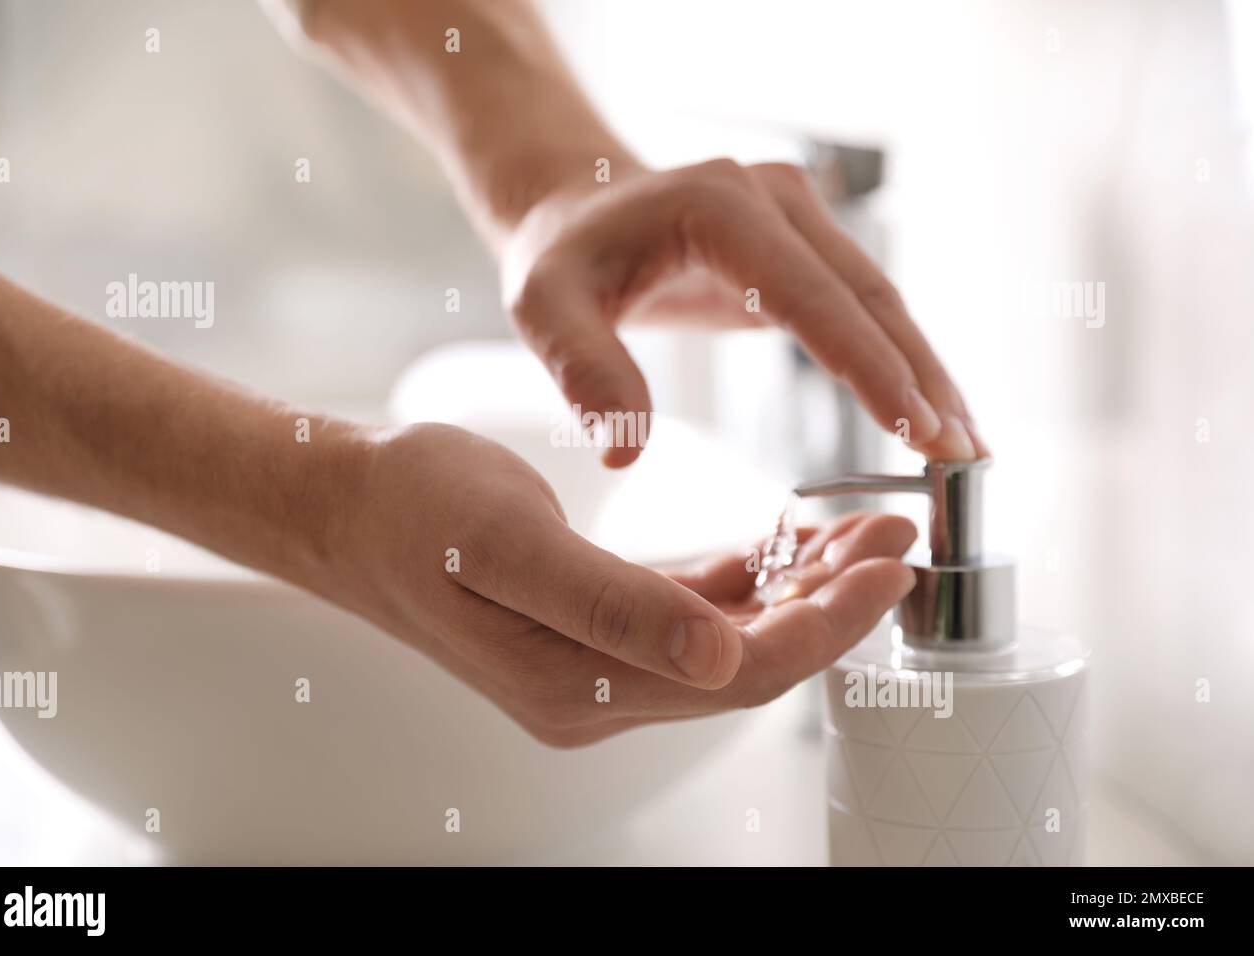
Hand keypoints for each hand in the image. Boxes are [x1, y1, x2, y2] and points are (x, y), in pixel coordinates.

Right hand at [313, 422, 915, 745]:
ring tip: (859, 528)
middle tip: (893, 535)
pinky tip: (786, 537)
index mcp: (579, 685)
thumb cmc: (414, 513)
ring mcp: (596, 662)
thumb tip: (719, 655)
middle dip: (831, 601)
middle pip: (747, 659)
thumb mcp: (509, 545)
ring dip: (798, 586)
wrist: (348, 505)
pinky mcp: (595, 626)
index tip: (884, 569)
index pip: (736, 673)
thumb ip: (614, 605)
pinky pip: (692, 609)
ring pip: (729, 635)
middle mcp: (596, 690)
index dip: (822, 626)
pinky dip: (747, 576)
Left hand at [501, 159, 985, 466]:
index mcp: (720, 206)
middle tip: (962, 456)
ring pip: (881, 301)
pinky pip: (864, 308)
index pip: (810, 292)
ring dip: (927, 373)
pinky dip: (901, 361)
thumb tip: (626, 455)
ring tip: (967, 447)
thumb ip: (583, 371)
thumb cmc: (560, 260)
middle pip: (867, 295)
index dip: (865, 363)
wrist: (576, 211)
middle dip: (920, 378)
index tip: (915, 427)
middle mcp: (773, 200)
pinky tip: (930, 413)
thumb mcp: (545, 309)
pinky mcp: (805, 246)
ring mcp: (797, 217)